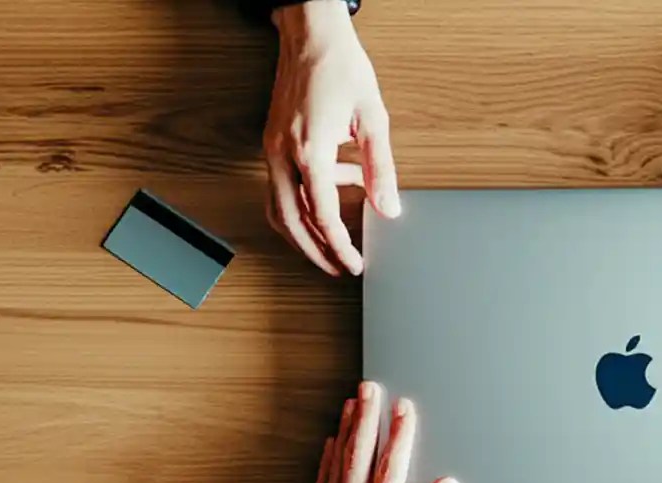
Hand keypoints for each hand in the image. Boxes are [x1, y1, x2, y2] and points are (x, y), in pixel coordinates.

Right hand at [265, 0, 400, 276]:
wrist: (310, 34)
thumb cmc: (340, 67)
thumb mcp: (373, 119)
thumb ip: (380, 168)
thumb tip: (389, 207)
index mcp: (309, 150)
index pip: (322, 215)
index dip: (339, 246)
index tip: (355, 264)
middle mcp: (283, 153)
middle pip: (291, 222)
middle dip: (315, 251)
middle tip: (339, 268)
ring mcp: (272, 148)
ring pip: (279, 208)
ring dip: (305, 232)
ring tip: (333, 245)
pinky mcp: (273, 142)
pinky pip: (282, 185)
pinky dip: (304, 201)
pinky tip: (335, 192)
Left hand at [285, 382, 459, 482]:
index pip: (391, 471)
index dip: (400, 436)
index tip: (405, 409)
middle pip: (358, 459)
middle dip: (366, 419)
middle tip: (371, 388)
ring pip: (335, 468)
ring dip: (345, 432)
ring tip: (351, 404)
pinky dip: (324, 462)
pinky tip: (328, 445)